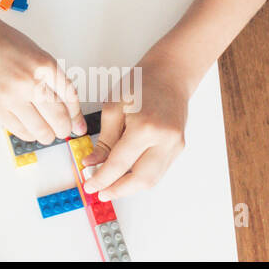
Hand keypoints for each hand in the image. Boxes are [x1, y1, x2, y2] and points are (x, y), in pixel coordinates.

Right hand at [0, 13, 85, 145]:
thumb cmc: (3, 42)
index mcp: (45, 65)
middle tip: (63, 131)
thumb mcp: (36, 54)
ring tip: (47, 134)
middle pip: (59, 118)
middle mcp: (31, 81)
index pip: (70, 97)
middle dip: (64, 129)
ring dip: (48, 136)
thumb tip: (64, 106)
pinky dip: (28, 134)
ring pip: (41, 130)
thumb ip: (51, 78)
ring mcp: (11, 95)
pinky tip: (29, 130)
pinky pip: (19, 130)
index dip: (76, 115)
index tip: (77, 124)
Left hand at [82, 53, 192, 199]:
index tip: (90, 184)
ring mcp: (175, 146)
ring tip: (110, 185)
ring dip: (129, 186)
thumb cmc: (141, 85)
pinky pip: (158, 170)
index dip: (102, 178)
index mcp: (146, 127)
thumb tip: (92, 163)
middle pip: (141, 180)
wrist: (169, 76)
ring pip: (152, 179)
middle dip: (118, 190)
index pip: (120, 164)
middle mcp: (165, 140)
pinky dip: (141, 176)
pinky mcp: (179, 148)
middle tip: (100, 192)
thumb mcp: (113, 107)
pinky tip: (126, 174)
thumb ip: (103, 139)